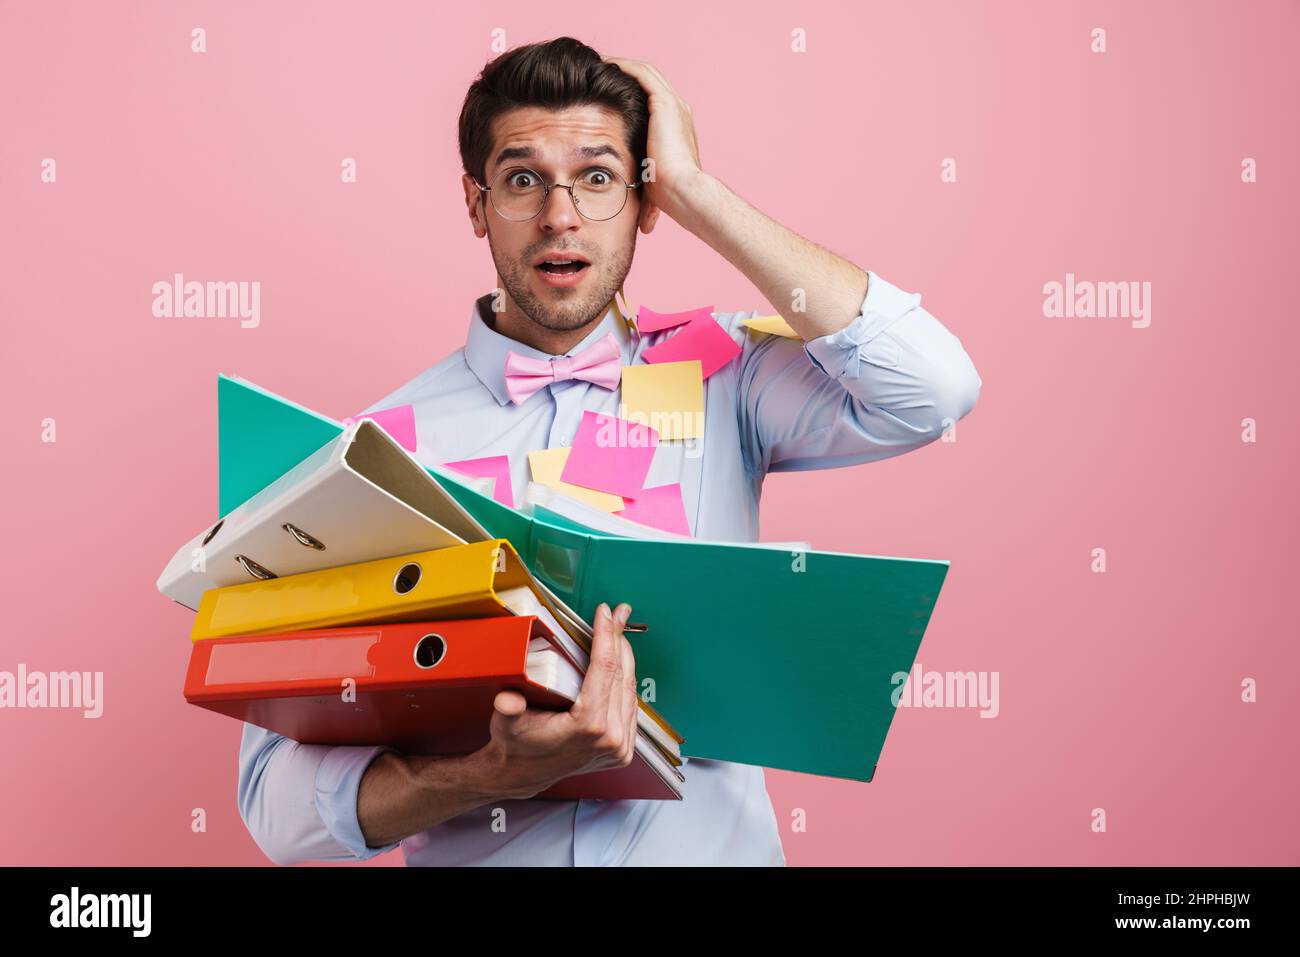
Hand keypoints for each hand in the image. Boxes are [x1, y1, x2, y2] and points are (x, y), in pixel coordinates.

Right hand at [478, 601, 639, 799]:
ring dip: (624, 658)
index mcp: (588, 727)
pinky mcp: (623, 749)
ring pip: (629, 689)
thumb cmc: (516, 745)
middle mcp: (611, 738)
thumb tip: (507, 699)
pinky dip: (624, 681)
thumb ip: (509, 709)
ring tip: (617, 632)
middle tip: (618, 612)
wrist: (522, 774)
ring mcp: (620, 746)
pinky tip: (619, 663)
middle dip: (619, 639)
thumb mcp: (506, 724)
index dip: (606, 636)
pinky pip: (630, 706)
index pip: (604, 669)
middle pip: (622, 675)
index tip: (606, 613)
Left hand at [603, 55, 703, 221]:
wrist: (684, 192)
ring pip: (644, 73)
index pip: (650, 101)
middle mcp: (678, 111)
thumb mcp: (652, 184)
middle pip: (647, 82)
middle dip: (623, 75)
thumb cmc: (670, 196)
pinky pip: (641, 74)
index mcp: (676, 128)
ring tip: (596, 64)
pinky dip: (622, 66)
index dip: (628, 93)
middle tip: (597, 72)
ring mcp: (674, 105)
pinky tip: (603, 65)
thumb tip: (644, 224)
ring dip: (620, 66)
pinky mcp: (665, 103)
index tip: (605, 92)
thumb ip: (645, 187)